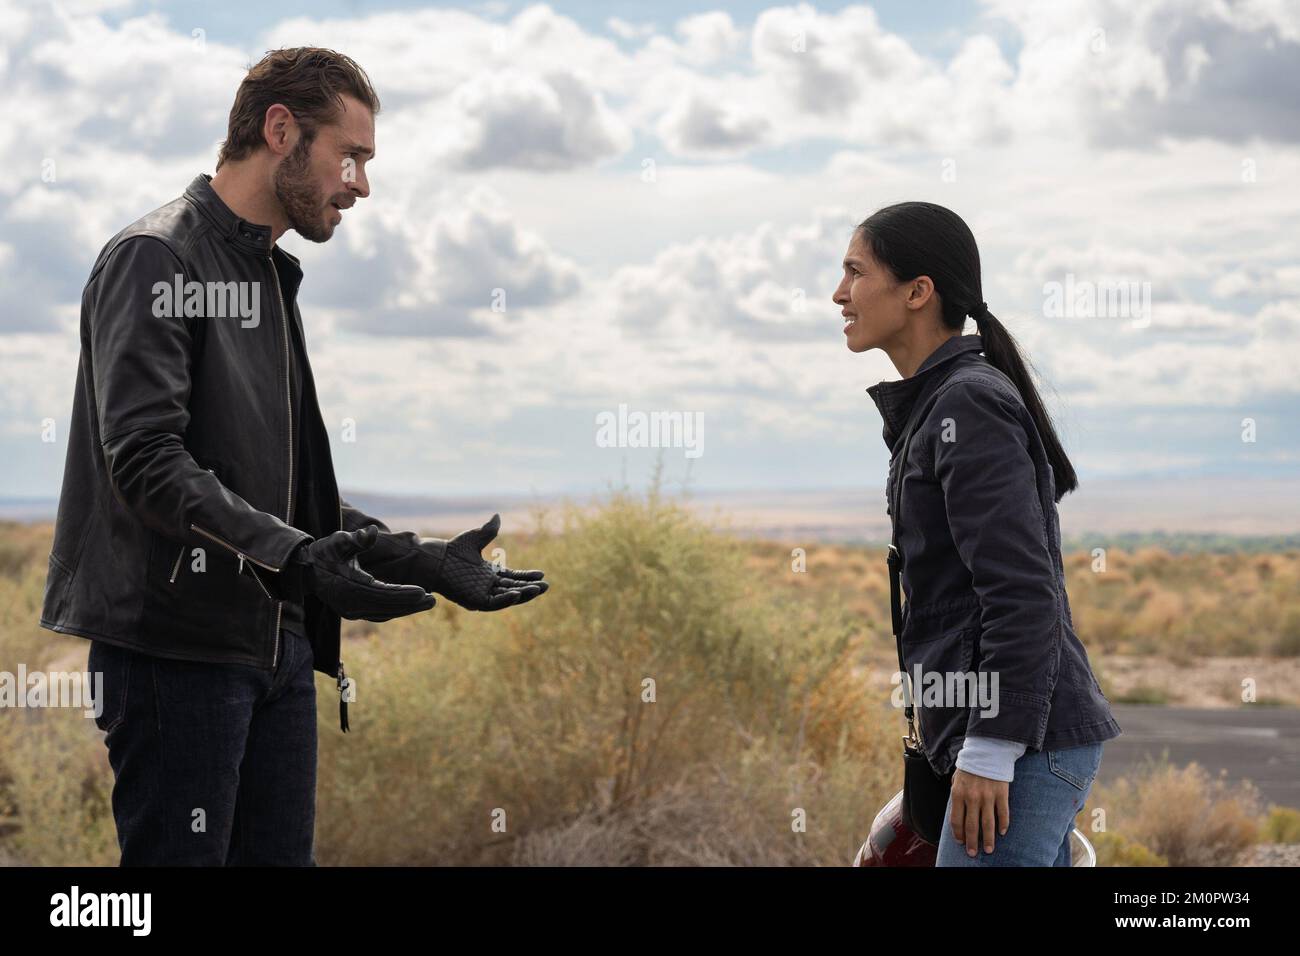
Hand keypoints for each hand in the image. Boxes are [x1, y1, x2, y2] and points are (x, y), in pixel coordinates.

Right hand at [283, 526, 436, 621]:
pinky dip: (395, 609)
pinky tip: (410, 604)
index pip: (383, 593)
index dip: (404, 594)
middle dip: (411, 604)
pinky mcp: (352, 612)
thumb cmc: (323, 553)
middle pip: (388, 607)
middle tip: (434, 600)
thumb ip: (356, 539)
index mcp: (350, 588)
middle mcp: (351, 604)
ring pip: (385, 612)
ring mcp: (351, 611)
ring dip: (406, 608)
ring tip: (428, 602)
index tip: (423, 592)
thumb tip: (372, 531)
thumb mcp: (338, 542)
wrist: (303, 570)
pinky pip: (378, 613)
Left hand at [437, 513, 547, 610]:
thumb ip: (489, 531)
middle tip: (546, 586)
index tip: (541, 574)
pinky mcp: (475, 601)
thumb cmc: (452, 550)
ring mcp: (481, 594)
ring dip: (523, 594)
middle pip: (514, 588)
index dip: (527, 576)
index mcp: (489, 573)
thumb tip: (497, 516)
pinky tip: (518, 593)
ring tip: (538, 589)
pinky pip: (494, 603)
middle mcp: (487, 586)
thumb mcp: (475, 537)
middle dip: (530, 587)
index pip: (512, 577)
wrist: (435, 559)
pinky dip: (506, 599)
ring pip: (507, 597)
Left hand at [948, 768, 1010, 856]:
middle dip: (972, 842)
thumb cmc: (970, 766)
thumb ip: (956, 795)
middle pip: (972, 826)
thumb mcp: (956, 779)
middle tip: (973, 853)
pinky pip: (1003, 813)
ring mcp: (987, 796)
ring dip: (989, 839)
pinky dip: (1003, 824)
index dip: (958, 833)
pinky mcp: (1001, 794)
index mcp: (958, 794)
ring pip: (988, 824)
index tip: (961, 842)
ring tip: (989, 850)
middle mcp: (972, 797)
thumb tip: (957, 812)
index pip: (956, 820)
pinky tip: (1002, 833)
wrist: (987, 751)